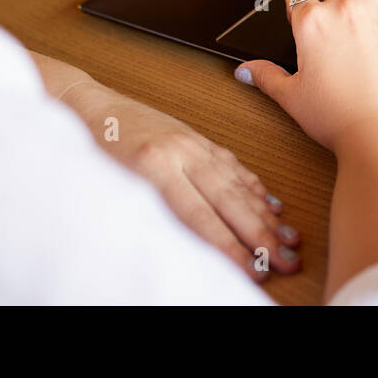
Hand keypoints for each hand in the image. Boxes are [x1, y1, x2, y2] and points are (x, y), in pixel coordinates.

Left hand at [60, 80, 300, 281]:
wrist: (87, 105)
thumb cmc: (90, 149)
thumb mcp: (109, 187)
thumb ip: (147, 214)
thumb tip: (179, 251)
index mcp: (154, 167)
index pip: (200, 219)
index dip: (230, 248)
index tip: (251, 272)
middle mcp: (181, 153)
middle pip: (230, 202)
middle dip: (262, 236)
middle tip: (286, 262)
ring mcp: (193, 143)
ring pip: (238, 184)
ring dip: (266, 216)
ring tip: (290, 240)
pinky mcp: (197, 138)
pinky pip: (233, 165)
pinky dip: (255, 187)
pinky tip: (271, 205)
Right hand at [236, 0, 377, 151]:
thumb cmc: (336, 117)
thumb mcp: (292, 97)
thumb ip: (266, 77)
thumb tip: (245, 70)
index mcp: (310, 24)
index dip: (296, 5)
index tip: (300, 20)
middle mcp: (342, 10)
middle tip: (324, 7)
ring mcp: (375, 14)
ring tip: (351, 3)